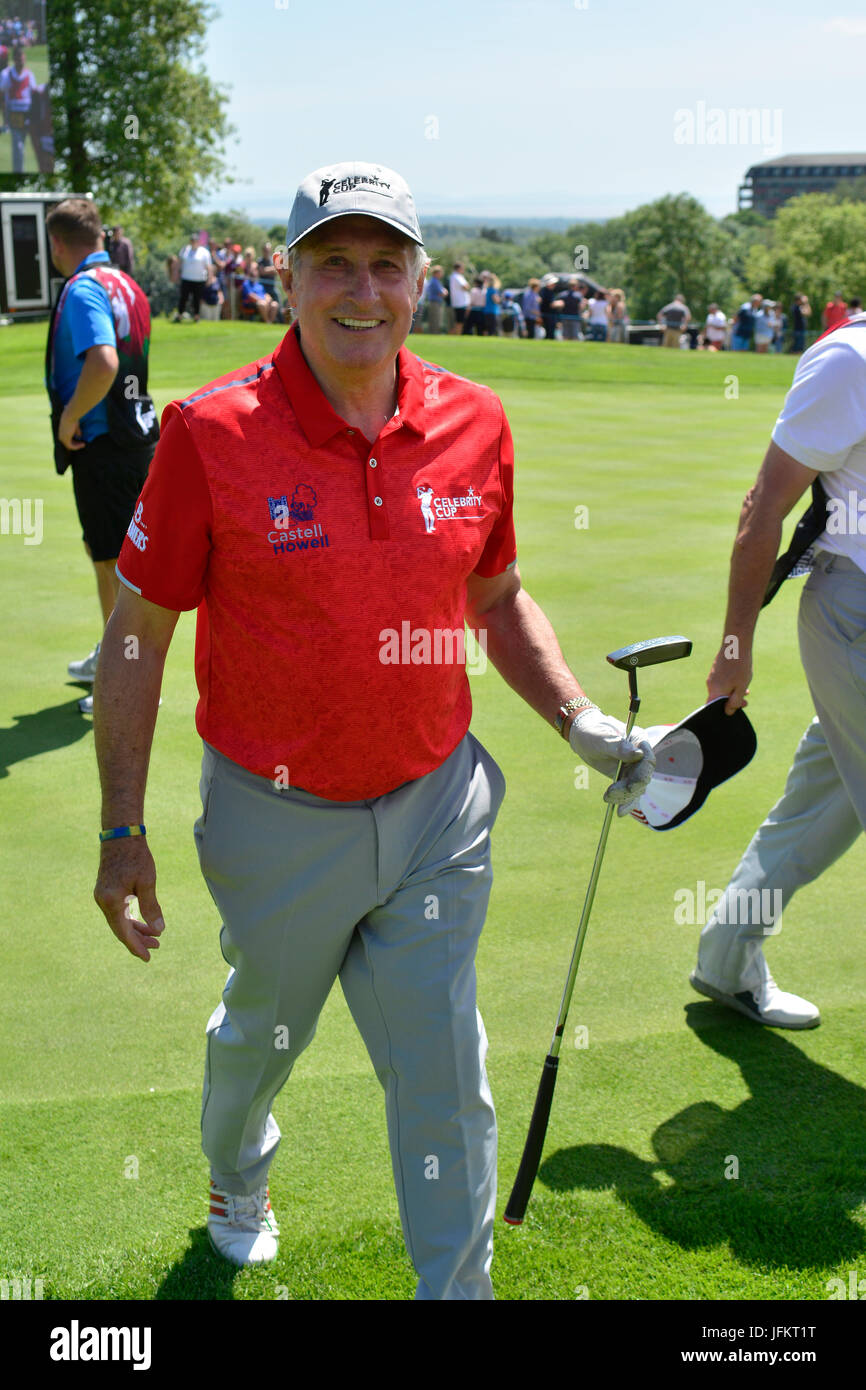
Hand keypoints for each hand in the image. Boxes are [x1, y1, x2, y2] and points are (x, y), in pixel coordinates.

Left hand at [58, 404, 84, 450]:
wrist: (70, 416)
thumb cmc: (72, 419)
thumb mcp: (75, 426)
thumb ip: (76, 432)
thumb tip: (79, 436)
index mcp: (61, 432)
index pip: (67, 440)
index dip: (74, 442)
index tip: (80, 441)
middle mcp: (60, 436)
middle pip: (68, 444)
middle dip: (76, 444)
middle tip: (83, 443)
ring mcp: (62, 439)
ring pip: (70, 446)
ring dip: (77, 446)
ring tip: (83, 444)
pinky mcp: (65, 440)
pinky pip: (71, 447)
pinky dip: (77, 447)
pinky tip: (83, 444)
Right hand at [94, 838, 164, 961]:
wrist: (120, 834)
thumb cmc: (136, 856)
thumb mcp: (147, 882)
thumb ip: (151, 907)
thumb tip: (158, 930)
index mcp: (111, 901)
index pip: (123, 932)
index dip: (136, 946)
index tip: (148, 957)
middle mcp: (103, 901)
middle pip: (120, 929)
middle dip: (138, 939)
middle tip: (156, 947)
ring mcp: (102, 896)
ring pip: (119, 920)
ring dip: (135, 929)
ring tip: (154, 936)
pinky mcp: (105, 891)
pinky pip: (117, 911)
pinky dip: (130, 918)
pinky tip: (143, 922)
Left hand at [569, 708, 655, 806]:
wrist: (582, 737)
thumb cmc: (592, 733)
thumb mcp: (601, 738)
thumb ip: (619, 746)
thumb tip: (638, 754)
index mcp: (639, 741)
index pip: (648, 760)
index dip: (641, 774)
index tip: (628, 785)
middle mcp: (641, 755)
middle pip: (643, 777)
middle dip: (628, 789)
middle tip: (609, 795)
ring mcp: (634, 767)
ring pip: (637, 788)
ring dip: (624, 797)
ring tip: (607, 799)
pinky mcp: (626, 777)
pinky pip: (631, 793)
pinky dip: (626, 803)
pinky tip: (620, 812)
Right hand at [706, 646, 751, 712]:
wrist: (736, 644)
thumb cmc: (740, 666)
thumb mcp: (741, 687)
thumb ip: (735, 701)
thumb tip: (728, 712)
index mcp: (715, 691)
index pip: (712, 707)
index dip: (723, 711)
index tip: (737, 707)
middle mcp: (710, 685)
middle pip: (718, 699)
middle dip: (732, 701)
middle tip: (746, 701)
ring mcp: (712, 676)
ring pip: (721, 690)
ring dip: (733, 692)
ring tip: (746, 689)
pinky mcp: (715, 670)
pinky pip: (721, 682)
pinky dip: (730, 684)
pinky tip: (741, 679)